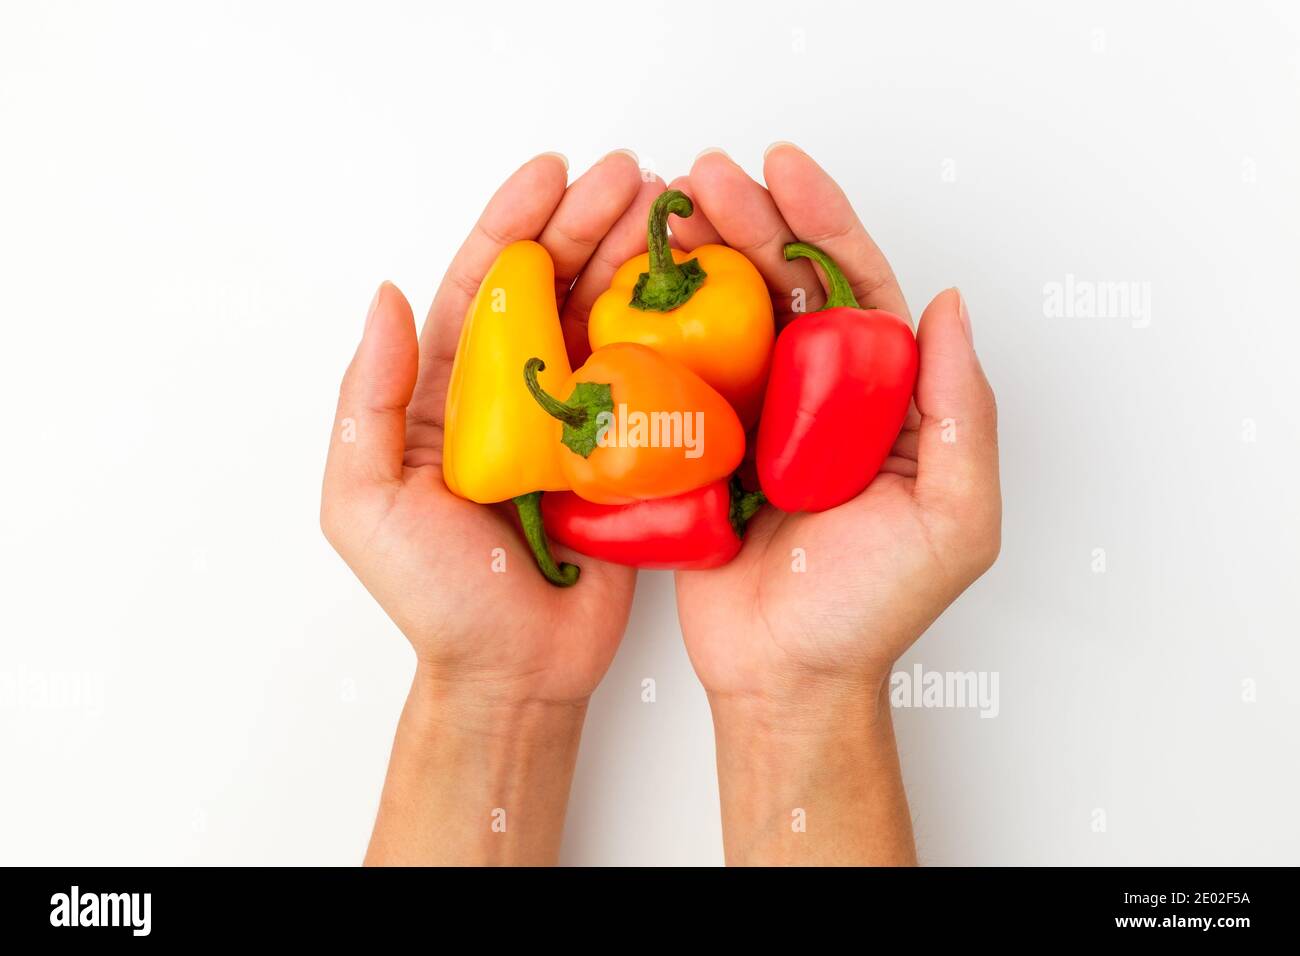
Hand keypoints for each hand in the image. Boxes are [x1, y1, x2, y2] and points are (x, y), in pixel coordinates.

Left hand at [321, 151, 663, 863]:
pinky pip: (652, 386)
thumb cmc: (437, 599)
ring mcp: (575, 424)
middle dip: (589, 226)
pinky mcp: (626, 456)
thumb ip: (367, 399)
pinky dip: (675, 336)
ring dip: (636, 265)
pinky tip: (700, 294)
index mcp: (448, 395)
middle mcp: (514, 397)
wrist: (517, 672)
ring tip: (675, 216)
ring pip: (605, 324)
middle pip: (551, 291)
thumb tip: (388, 298)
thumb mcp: (365, 502)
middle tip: (635, 179)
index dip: (513, 225)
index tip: (551, 174)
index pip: (480, 290)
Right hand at [670, 145, 1000, 863]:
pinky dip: (655, 326)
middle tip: (702, 176)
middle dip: (748, 221)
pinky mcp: (701, 446)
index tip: (782, 170)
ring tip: (662, 210)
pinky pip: (678, 374)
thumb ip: (961, 412)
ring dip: (698, 258)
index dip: (823, 221)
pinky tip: (630, 283)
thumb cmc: (871, 611)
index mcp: (883, 400)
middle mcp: (820, 397)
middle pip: (785, 286)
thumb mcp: (953, 517)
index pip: (857, 288)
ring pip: (727, 317)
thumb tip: (949, 303)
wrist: (784, 676)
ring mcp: (757, 418)